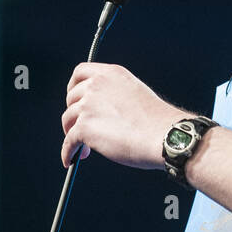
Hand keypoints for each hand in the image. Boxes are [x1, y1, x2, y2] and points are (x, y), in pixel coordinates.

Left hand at [60, 63, 189, 169]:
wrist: (163, 135)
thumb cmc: (156, 121)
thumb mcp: (134, 93)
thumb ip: (114, 95)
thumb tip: (97, 111)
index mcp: (111, 73)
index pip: (80, 72)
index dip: (73, 87)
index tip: (75, 99)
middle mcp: (97, 85)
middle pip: (71, 98)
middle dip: (75, 114)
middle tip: (82, 127)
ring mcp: (89, 105)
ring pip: (68, 120)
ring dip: (72, 134)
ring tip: (85, 148)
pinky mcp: (84, 127)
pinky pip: (69, 141)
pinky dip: (67, 152)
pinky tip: (71, 159)